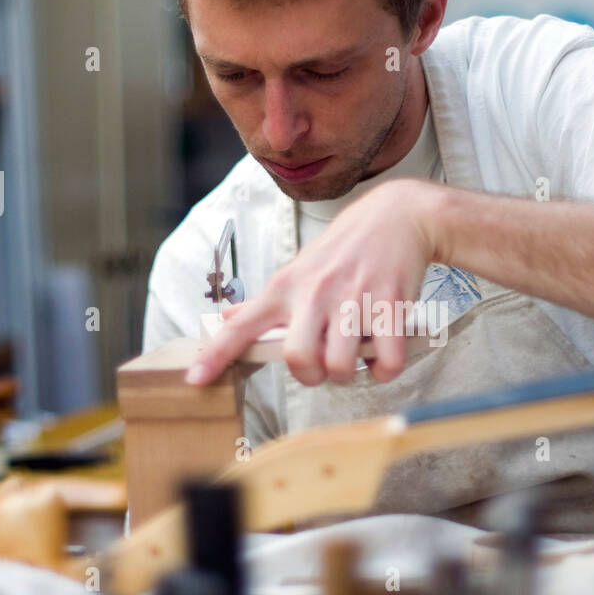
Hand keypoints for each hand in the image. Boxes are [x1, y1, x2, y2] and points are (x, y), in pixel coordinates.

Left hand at [185, 178, 441, 386]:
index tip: (195, 379)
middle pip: (297, 358)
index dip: (216, 354)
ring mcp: (353, 298)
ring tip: (358, 355)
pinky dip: (385, 369)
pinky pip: (387, 360)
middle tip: (323, 365)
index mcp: (286, 287)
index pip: (241, 324)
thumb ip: (264, 301)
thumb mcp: (298, 268)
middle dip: (311, 375)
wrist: (398, 215)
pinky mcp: (390, 303)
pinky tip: (384, 355)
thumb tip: (226, 316)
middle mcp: (315, 292)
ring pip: (341, 366)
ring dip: (350, 373)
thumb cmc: (345, 248)